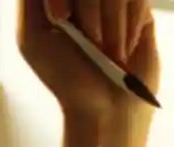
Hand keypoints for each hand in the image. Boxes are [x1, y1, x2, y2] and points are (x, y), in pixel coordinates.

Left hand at [19, 0, 160, 122]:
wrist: (109, 108)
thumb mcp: (33, 39)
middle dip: (90, 11)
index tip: (59, 19)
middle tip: (92, 42)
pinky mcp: (140, 11)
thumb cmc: (68, 79)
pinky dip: (130, 25)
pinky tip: (125, 49)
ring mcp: (114, 1)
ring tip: (110, 53)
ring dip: (111, 23)